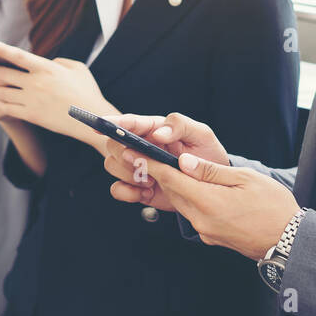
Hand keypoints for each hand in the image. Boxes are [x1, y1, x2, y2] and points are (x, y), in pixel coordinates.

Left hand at [0, 41, 111, 135]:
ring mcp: (32, 100)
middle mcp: (36, 83)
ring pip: (2, 92)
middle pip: (3, 74)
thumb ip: (59, 61)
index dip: (0, 49)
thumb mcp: (77, 68)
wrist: (91, 118)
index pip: (18, 55)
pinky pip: (7, 107)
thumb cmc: (87, 92)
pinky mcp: (30, 115)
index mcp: (46, 68)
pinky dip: (0, 102)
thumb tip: (47, 61)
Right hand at [102, 112, 229, 211]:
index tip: (103, 125)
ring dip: (127, 174)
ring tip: (151, 181)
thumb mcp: (202, 134)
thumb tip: (158, 133)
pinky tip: (145, 193)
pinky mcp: (136, 187)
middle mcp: (140, 145)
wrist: (212, 185)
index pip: (131, 122)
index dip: (114, 122)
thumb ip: (180, 125)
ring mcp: (137, 166)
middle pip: (114, 144)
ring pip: (111, 164)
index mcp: (154, 128)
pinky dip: (127, 192)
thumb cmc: (206, 154)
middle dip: (124, 155)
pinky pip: (117, 189)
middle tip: (143, 164)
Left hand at [121, 149, 300, 259]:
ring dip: (172, 187)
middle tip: (146, 156)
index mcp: (208, 202)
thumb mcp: (245, 179)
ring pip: (181, 203)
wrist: (289, 242)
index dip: (152, 164)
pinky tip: (191, 188)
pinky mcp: (212, 236)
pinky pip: (192, 214)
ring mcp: (206, 231)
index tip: (137, 152)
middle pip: (172, 193)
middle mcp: (202, 219)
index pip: (171, 179)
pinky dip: (187, 199)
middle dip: (158, 174)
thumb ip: (211, 171)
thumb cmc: (274, 207)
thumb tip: (184, 162)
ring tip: (165, 168)